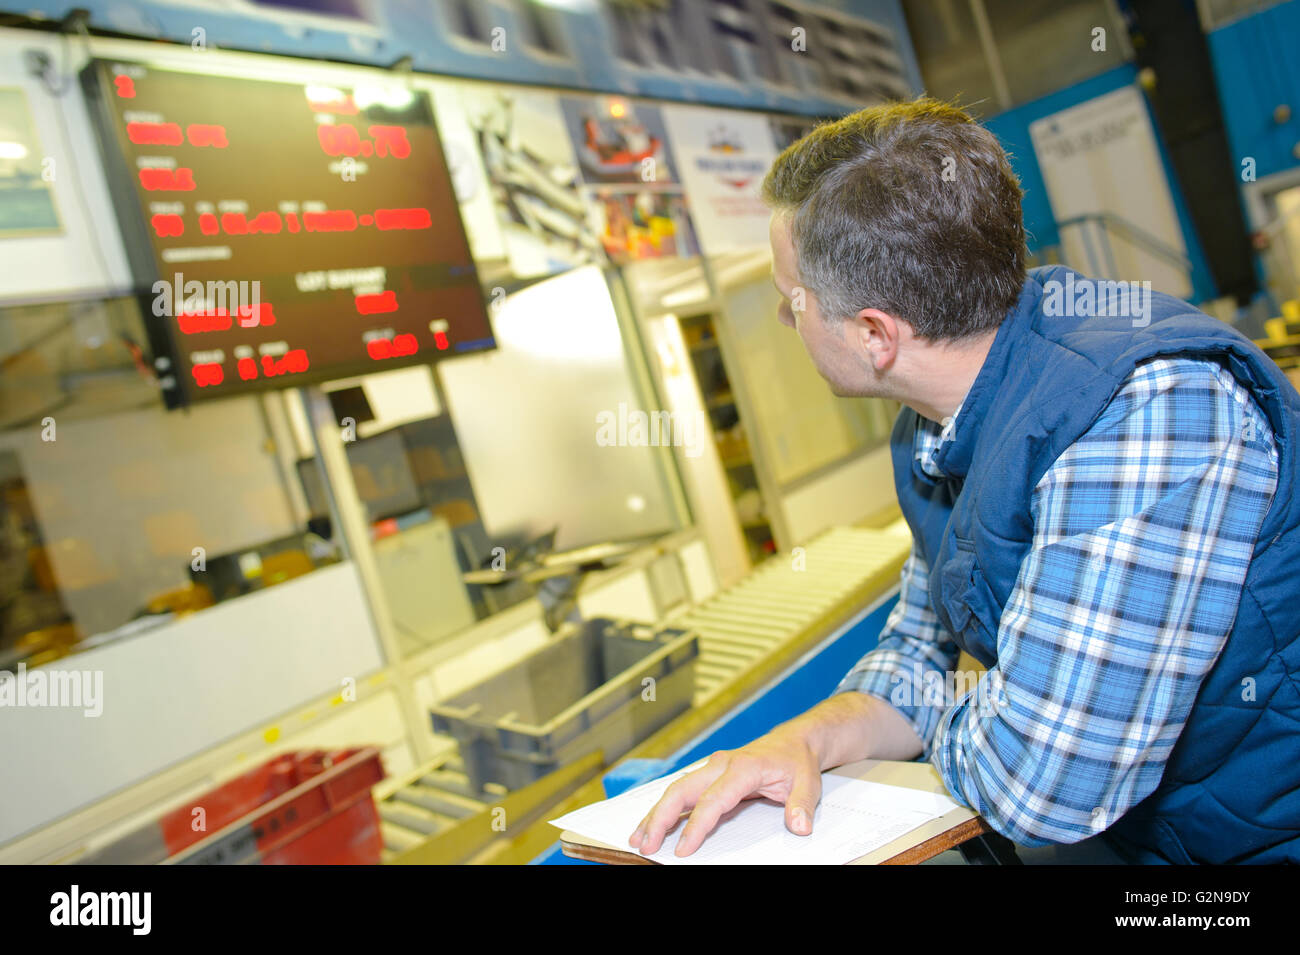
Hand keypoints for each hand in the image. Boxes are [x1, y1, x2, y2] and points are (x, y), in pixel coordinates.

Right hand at [627, 728, 822, 857]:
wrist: (794, 741)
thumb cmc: (797, 762)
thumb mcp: (808, 782)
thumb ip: (801, 805)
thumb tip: (799, 826)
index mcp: (742, 767)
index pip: (712, 800)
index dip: (695, 826)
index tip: (682, 849)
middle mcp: (721, 764)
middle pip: (681, 790)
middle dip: (660, 818)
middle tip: (645, 844)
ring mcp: (712, 768)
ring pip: (676, 789)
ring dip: (655, 813)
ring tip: (638, 837)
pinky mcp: (709, 774)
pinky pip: (682, 791)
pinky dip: (664, 807)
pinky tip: (652, 823)